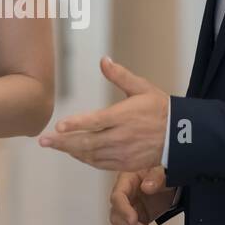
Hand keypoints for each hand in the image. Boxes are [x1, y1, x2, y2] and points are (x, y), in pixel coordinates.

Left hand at [37, 56, 167, 170]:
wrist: (180, 135)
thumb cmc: (159, 108)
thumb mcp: (142, 88)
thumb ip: (120, 76)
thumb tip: (103, 60)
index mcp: (123, 116)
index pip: (95, 122)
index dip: (76, 125)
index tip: (59, 126)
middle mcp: (121, 137)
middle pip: (87, 143)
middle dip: (63, 143)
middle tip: (44, 141)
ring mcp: (123, 153)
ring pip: (91, 155)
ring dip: (72, 151)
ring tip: (56, 145)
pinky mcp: (126, 164)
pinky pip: (100, 164)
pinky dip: (86, 159)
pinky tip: (76, 154)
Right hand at [109, 166, 172, 224]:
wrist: (172, 178)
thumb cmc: (164, 169)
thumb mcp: (164, 169)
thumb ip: (157, 176)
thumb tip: (147, 187)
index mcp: (127, 181)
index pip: (118, 196)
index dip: (123, 209)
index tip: (133, 220)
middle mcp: (126, 197)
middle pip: (118, 216)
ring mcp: (131, 209)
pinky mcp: (140, 219)